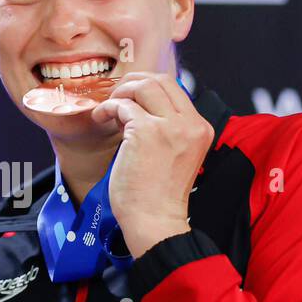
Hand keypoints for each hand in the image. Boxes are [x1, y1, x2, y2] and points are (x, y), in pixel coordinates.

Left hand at [91, 72, 214, 257]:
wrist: (155, 221)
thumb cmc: (159, 195)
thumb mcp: (177, 155)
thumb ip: (169, 130)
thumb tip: (142, 106)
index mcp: (200, 128)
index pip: (178, 90)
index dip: (150, 86)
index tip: (133, 95)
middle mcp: (190, 124)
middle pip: (162, 81)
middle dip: (135, 81)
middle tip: (118, 93)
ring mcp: (169, 126)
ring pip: (143, 87)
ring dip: (121, 92)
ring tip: (109, 108)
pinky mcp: (145, 132)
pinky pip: (123, 106)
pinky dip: (108, 108)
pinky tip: (101, 118)